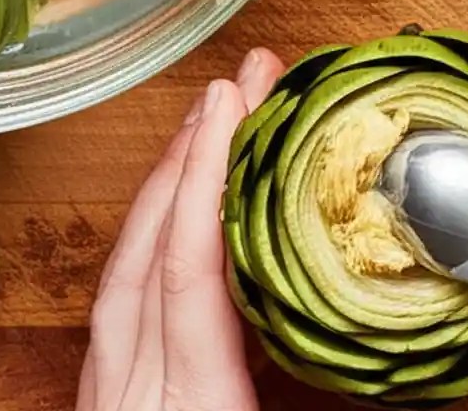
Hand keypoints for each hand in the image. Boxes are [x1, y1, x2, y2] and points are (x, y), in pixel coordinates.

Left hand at [76, 49, 285, 410]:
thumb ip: (310, 394)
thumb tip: (363, 335)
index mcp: (190, 403)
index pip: (190, 267)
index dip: (209, 176)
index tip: (233, 98)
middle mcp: (134, 390)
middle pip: (151, 251)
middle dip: (191, 156)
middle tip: (234, 88)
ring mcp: (109, 396)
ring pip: (123, 274)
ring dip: (164, 191)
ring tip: (203, 134)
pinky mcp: (104, 405)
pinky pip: (116, 305)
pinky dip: (146, 246)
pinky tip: (172, 227)